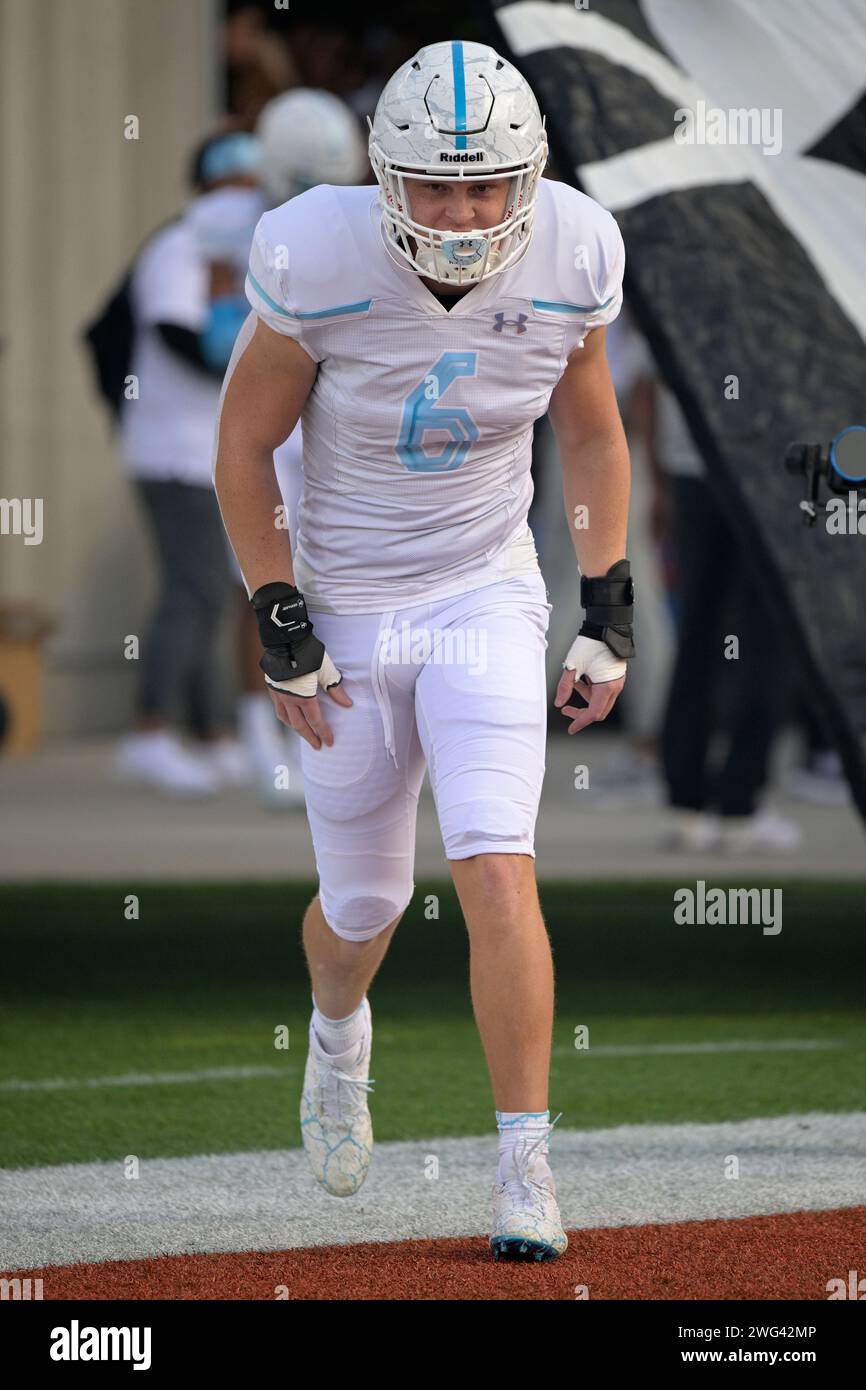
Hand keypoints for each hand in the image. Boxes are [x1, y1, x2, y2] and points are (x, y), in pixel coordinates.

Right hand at [251, 582, 352, 748]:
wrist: (284, 640)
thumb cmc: (308, 654)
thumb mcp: (326, 670)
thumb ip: (336, 688)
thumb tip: (347, 704)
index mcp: (303, 697)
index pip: (315, 721)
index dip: (323, 733)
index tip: (329, 743)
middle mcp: (288, 700)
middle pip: (299, 725)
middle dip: (309, 736)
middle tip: (317, 746)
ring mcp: (277, 694)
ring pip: (285, 718)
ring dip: (295, 728)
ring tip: (303, 733)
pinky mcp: (271, 687)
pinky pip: (278, 708)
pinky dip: (286, 716)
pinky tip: (290, 716)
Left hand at [555, 634, 625, 733]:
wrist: (605, 627)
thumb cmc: (590, 645)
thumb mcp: (572, 666)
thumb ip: (565, 686)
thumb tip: (559, 703)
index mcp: (606, 687)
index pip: (593, 713)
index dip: (580, 722)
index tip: (570, 729)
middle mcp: (615, 687)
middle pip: (598, 711)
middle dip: (582, 713)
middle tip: (566, 709)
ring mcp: (616, 682)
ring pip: (600, 701)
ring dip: (585, 698)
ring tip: (574, 683)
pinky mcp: (614, 676)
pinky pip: (603, 691)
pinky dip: (590, 690)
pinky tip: (581, 679)